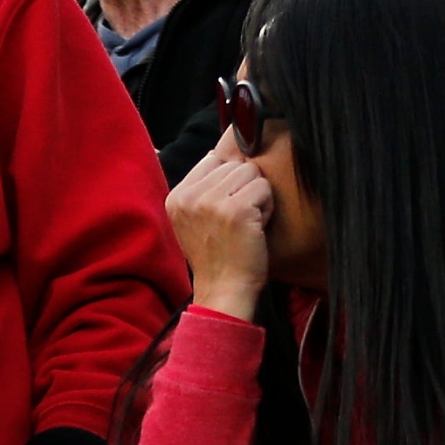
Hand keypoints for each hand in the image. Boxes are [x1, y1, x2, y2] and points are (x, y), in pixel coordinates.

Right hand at [165, 133, 271, 318]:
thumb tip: (218, 153)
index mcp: (176, 197)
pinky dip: (268, 207)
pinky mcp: (237, 210)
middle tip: (238, 220)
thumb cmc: (217, 257)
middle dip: (243, 189)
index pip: (212, 160)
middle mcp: (190, 197)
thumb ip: (201, 189)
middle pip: (234, 164)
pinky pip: (264, 188)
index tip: (225, 211)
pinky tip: (256, 227)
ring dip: (257, 196)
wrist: (224, 290)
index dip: (227, 182)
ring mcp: (212, 202)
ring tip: (247, 223)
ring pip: (251, 172)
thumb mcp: (193, 220)